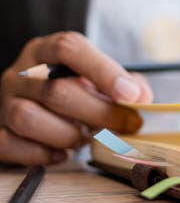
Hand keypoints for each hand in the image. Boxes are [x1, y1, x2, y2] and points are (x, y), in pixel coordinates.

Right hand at [0, 32, 151, 164]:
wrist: (40, 108)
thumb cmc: (78, 90)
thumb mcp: (104, 79)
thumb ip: (129, 83)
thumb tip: (142, 99)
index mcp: (46, 51)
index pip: (69, 48)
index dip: (103, 71)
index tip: (131, 95)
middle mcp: (20, 73)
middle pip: (56, 90)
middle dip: (99, 113)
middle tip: (127, 125)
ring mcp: (4, 102)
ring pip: (28, 118)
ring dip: (67, 134)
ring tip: (86, 137)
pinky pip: (10, 145)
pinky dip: (42, 154)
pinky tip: (61, 153)